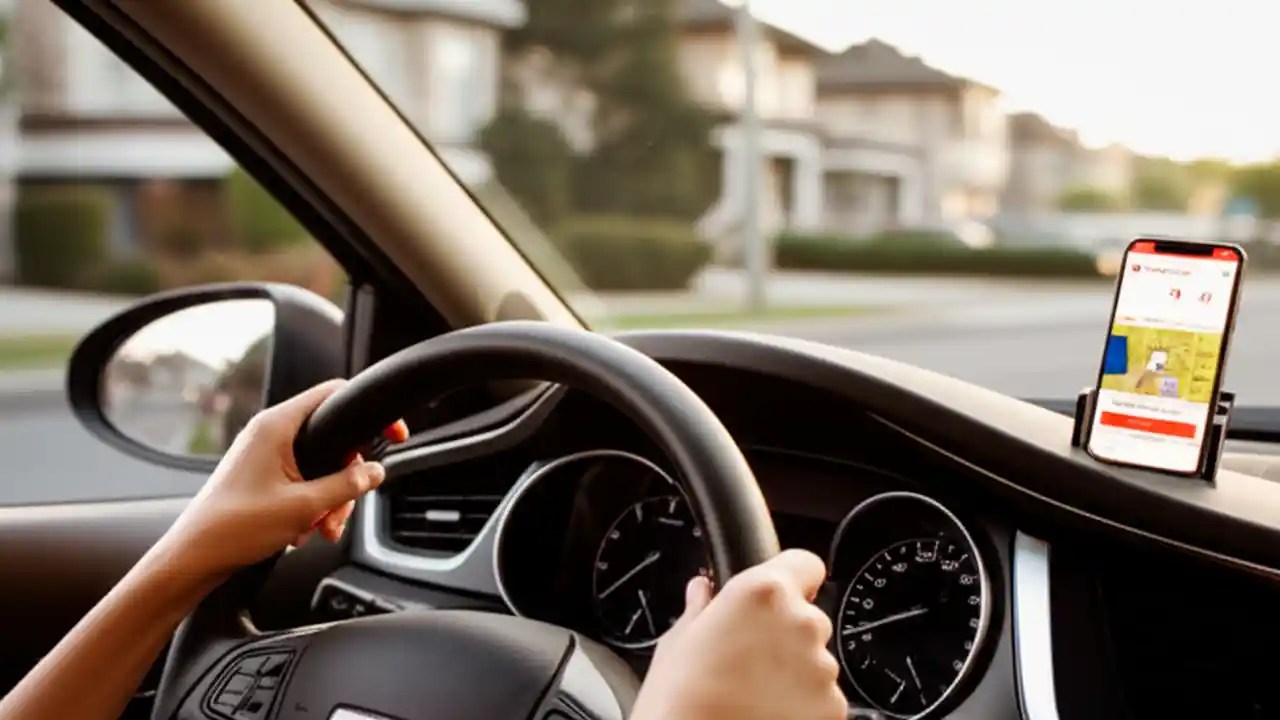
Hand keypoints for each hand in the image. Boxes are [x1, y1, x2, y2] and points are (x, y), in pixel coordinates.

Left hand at [154, 379, 406, 580]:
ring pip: (320, 465)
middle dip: (346, 478)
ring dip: (330, 498)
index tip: (393, 434)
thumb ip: (347, 485)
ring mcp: (264, 453)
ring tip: (321, 528)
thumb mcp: (305, 506)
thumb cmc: (236, 527)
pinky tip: (304, 530)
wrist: (194, 557)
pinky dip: (311, 504)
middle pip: (332, 440)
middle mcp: (270, 432)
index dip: (369, 413)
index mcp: (277, 425)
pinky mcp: (261, 474)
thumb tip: (376, 472)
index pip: (334, 395)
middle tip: (344, 507)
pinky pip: (302, 480)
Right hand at [632, 550, 845, 719]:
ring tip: (753, 694)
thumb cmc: (678, 701)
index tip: (783, 592)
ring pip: (816, 662)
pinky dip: (803, 707)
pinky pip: (823, 699)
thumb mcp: (677, 643)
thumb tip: (703, 592)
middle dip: (786, 634)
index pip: (805, 564)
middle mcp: (801, 623)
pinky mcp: (833, 709)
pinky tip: (766, 714)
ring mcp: (821, 669)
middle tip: (749, 658)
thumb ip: (701, 608)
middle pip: (808, 617)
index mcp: (763, 593)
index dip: (794, 578)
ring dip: (795, 673)